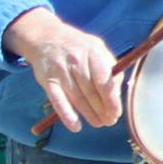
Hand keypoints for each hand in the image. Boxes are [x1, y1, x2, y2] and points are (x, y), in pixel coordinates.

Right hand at [5, 7, 125, 132]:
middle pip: (91, 92)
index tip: (117, 113)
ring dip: (89, 114)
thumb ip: (109, 68)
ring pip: (77, 98)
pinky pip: (57, 100)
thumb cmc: (78, 47)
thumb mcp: (97, 49)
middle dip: (102, 110)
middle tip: (109, 121)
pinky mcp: (47, 79)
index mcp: (93, 52)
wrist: (45, 37)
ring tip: (98, 123)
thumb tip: (117, 92)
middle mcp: (76, 60)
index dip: (111, 100)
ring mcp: (60, 70)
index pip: (104, 81)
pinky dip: (66, 115)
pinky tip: (76, 126)